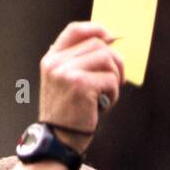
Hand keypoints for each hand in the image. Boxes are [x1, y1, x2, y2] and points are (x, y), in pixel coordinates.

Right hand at [39, 21, 124, 148]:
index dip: (96, 29)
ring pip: (107, 58)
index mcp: (51, 60)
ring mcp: (67, 73)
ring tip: (107, 95)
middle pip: (98, 44)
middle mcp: (56, 63)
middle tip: (117, 80)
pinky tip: (104, 105)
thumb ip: (77, 63)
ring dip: (115, 78)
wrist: (59, 140)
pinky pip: (111, 79)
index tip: (110, 38)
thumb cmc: (67, 114)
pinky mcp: (81, 85)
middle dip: (115, 61)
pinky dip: (114, 94)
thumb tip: (107, 41)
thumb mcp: (63, 83)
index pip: (74, 30)